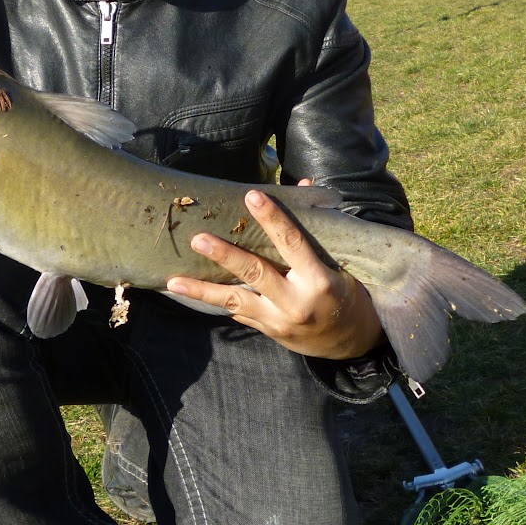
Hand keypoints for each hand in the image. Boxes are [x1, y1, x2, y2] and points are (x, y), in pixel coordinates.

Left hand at [165, 189, 385, 360]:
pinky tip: (191, 293)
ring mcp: (279, 320)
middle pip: (255, 273)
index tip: (252, 197)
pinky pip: (238, 313)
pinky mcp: (269, 331)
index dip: (272, 219)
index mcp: (319, 279)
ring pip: (236, 301)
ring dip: (203, 290)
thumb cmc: (348, 292)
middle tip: (198, 240)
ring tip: (174, 281)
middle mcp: (296, 301)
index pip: (292, 243)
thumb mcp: (341, 262)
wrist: (351, 341)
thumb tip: (302, 183)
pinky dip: (216, 301)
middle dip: (225, 256)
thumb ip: (318, 226)